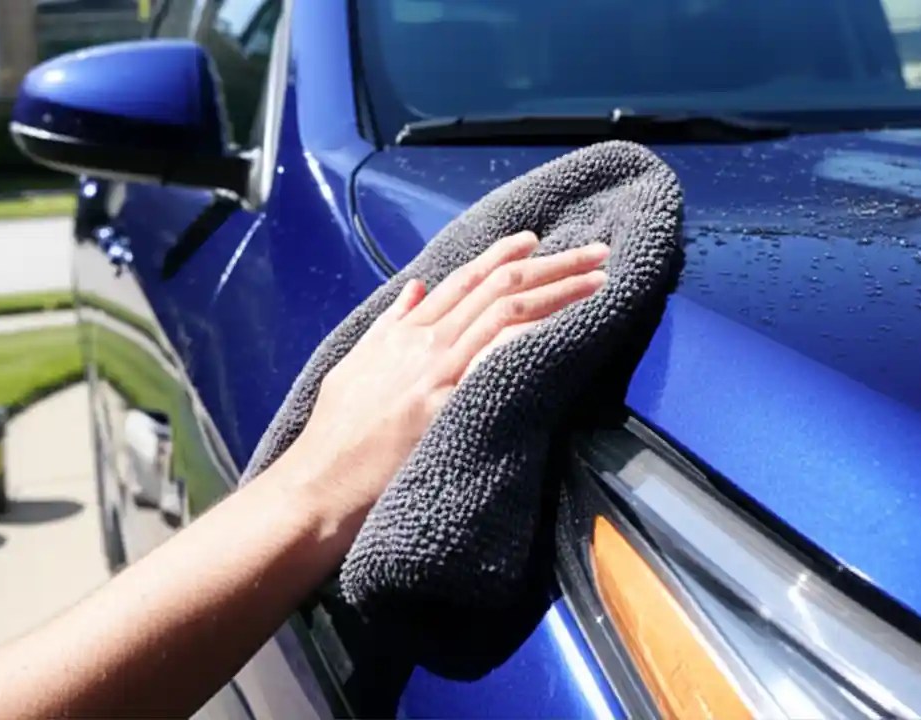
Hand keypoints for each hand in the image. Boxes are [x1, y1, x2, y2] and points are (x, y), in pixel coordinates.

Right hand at [283, 231, 607, 512]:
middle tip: (595, 251)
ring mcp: (438, 373)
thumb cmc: (334, 436)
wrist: (320, 484)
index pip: (464, 281)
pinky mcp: (447, 406)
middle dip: (551, 265)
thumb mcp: (354, 365)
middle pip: (498, 288)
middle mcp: (426, 344)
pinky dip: (535, 335)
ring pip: (507, 313)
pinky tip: (568, 325)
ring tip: (600, 279)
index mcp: (404, 334)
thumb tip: (416, 289)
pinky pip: (500, 358)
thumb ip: (388, 325)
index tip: (535, 241)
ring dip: (559, 291)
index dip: (503, 256)